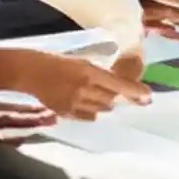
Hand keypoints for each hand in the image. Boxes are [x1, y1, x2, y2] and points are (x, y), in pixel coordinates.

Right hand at [28, 55, 151, 120]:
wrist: (30, 72)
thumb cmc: (56, 61)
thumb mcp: (81, 61)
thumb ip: (98, 74)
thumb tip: (116, 85)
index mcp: (89, 72)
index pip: (118, 85)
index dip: (134, 92)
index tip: (148, 97)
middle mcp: (85, 89)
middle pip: (112, 100)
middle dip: (114, 95)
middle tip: (106, 88)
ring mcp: (75, 104)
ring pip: (102, 109)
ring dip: (102, 103)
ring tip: (91, 93)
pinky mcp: (66, 113)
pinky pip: (88, 117)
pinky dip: (90, 111)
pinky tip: (82, 102)